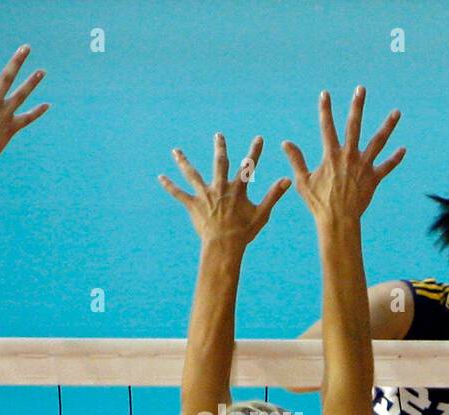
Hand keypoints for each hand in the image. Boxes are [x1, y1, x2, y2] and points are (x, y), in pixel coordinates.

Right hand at [0, 36, 47, 172]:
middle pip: (7, 78)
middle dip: (17, 62)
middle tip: (26, 47)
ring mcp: (3, 116)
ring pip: (21, 96)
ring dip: (32, 83)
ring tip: (42, 71)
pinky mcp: (11, 129)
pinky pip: (27, 119)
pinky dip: (37, 112)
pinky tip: (47, 105)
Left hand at [160, 133, 290, 246]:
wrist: (223, 245)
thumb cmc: (244, 232)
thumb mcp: (262, 214)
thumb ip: (273, 195)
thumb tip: (287, 180)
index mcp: (237, 189)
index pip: (248, 166)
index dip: (255, 151)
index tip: (259, 137)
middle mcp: (219, 187)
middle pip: (219, 163)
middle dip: (220, 147)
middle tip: (218, 135)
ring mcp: (204, 195)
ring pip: (192, 174)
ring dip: (184, 161)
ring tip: (176, 151)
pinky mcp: (193, 205)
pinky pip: (179, 193)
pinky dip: (170, 185)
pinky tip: (161, 177)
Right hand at [282, 87, 404, 224]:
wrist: (338, 220)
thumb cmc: (318, 203)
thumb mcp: (303, 181)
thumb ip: (296, 160)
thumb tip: (285, 143)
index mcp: (331, 155)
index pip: (326, 127)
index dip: (325, 109)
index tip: (325, 93)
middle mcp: (349, 156)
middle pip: (355, 126)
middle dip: (357, 106)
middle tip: (361, 89)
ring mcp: (364, 166)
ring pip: (378, 141)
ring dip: (388, 126)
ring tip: (397, 112)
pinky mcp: (374, 178)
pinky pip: (387, 166)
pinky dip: (395, 158)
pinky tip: (403, 149)